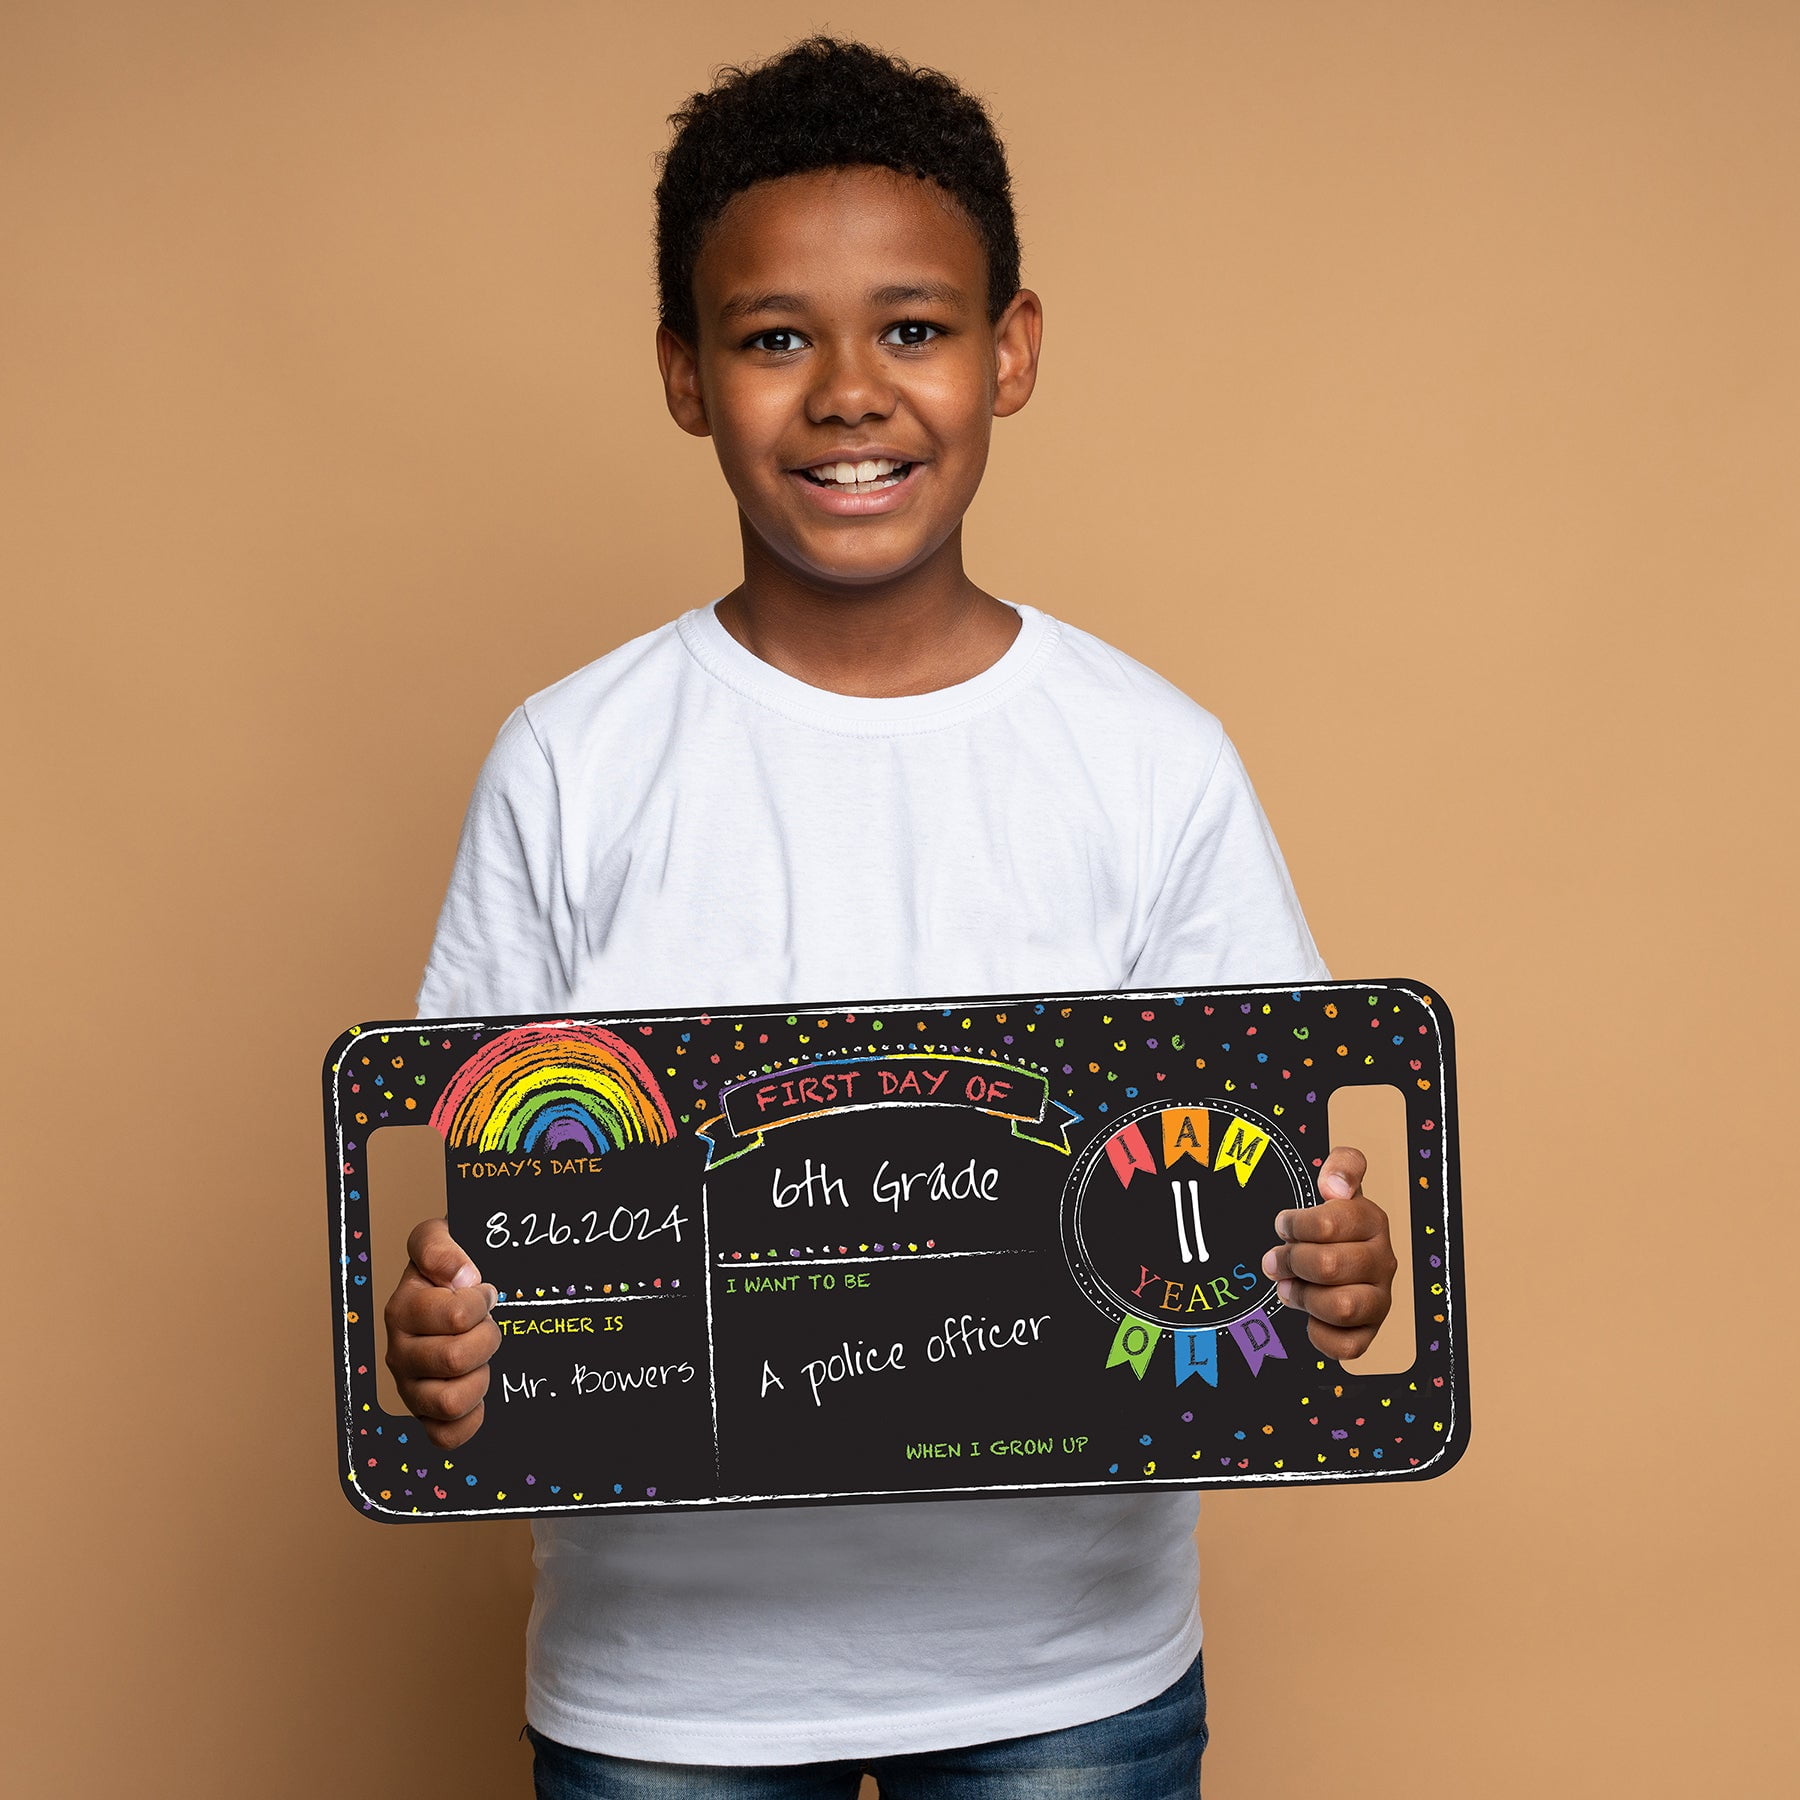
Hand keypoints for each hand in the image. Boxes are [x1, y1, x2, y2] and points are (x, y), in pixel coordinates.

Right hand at [382, 1219, 501, 1447]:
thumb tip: (462, 1276)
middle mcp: (398, 1352)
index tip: (485, 1292)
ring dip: (480, 1378)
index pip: (457, 1317)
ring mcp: (409, 1388)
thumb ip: (440, 1246)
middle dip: (487, 1339)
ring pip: (452, 1402)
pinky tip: (479, 1393)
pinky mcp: (423, 1416)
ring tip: (481, 1358)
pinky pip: (446, 1438)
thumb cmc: (450, 1264)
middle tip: (486, 1326)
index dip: (482, 1303)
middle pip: (457, 1360)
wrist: (454, 1289)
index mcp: (402, 1309)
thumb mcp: (440, 1235)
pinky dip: (470, 1420)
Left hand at [1260, 1146, 1396, 1359]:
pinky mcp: (1369, 1332)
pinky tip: (1309, 1317)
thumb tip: (1335, 1185)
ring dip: (1303, 1297)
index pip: (1331, 1221)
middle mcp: (1383, 1262)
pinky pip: (1347, 1347)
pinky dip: (1320, 1335)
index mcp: (1372, 1221)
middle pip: (1328, 1266)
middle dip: (1291, 1261)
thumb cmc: (1329, 1225)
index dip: (1296, 1224)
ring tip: (1289, 1287)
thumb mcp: (1336, 1185)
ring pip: (1339, 1307)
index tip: (1283, 1225)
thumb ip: (1345, 1165)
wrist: (1333, 1260)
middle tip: (1276, 1260)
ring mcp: (1379, 1300)